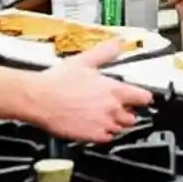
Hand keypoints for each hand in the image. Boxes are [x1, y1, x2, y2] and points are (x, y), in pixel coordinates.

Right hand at [28, 40, 152, 141]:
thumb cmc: (58, 81)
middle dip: (127, 112)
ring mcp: (103, 124)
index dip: (142, 97)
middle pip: (133, 117)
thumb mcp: (84, 61)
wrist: (39, 99)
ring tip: (101, 115)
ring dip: (115, 123)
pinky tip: (93, 124)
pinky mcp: (92, 136)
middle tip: (115, 106)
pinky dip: (103, 133)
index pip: (143, 97)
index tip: (141, 98)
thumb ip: (105, 52)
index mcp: (113, 89)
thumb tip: (118, 43)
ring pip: (120, 128)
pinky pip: (107, 138)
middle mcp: (112, 108)